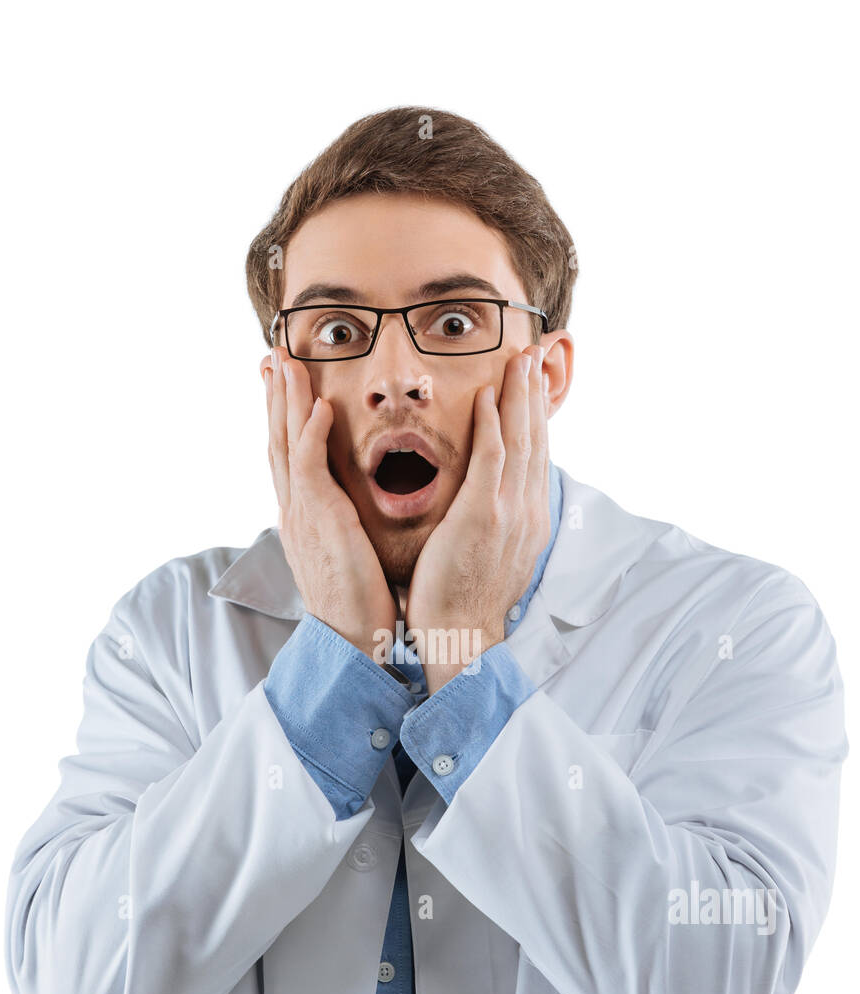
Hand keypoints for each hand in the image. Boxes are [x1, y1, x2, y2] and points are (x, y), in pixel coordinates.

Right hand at [263, 347, 397, 659]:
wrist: (351, 638)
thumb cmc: (358, 602)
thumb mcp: (345, 554)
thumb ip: (341, 525)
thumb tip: (347, 510)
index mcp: (301, 517)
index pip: (287, 456)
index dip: (284, 418)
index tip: (283, 384)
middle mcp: (294, 510)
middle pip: (278, 441)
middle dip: (275, 397)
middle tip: (271, 357)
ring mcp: (302, 513)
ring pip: (286, 444)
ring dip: (286, 400)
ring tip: (286, 363)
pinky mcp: (319, 520)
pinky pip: (309, 468)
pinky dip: (311, 433)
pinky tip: (319, 405)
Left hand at [404, 345, 550, 692]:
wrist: (460, 637)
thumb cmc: (465, 599)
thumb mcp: (493, 554)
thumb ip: (497, 520)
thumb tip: (494, 501)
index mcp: (529, 517)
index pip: (537, 453)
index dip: (538, 414)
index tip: (535, 380)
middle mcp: (527, 509)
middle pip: (536, 438)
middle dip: (536, 392)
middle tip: (536, 351)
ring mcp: (509, 511)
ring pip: (519, 441)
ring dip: (520, 395)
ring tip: (519, 358)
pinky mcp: (483, 516)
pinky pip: (491, 459)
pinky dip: (493, 424)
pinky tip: (489, 395)